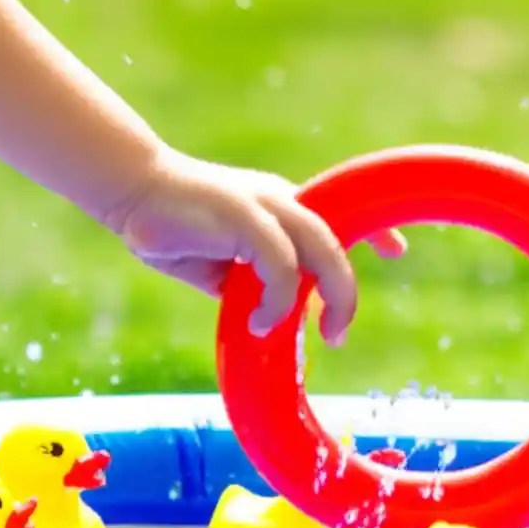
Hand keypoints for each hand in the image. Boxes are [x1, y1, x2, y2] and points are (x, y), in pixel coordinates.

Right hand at [106, 149, 406, 345]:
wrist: (132, 191)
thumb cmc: (174, 230)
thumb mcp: (225, 266)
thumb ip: (254, 286)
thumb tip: (276, 321)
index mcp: (280, 209)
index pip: (340, 216)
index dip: (373, 231)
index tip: (396, 250)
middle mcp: (281, 201)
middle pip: (336, 243)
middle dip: (346, 292)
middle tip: (337, 336)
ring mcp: (264, 204)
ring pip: (320, 249)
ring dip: (328, 297)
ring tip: (316, 335)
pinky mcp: (243, 215)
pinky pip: (280, 263)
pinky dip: (278, 298)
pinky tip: (259, 322)